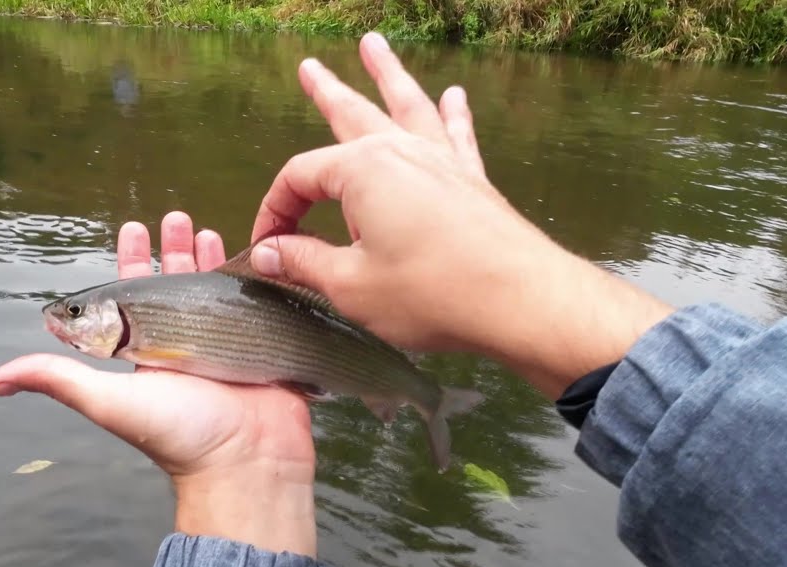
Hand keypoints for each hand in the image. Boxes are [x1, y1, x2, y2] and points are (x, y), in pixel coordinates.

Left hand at [0, 212, 318, 556]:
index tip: (132, 228)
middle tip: (173, 217)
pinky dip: (249, 279)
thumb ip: (59, 380)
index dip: (132, 261)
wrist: (247, 463)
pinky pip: (253, 305)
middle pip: (175, 286)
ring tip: (206, 228)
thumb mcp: (109, 402)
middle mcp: (183, 347)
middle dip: (173, 250)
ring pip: (213, 291)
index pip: (134, 297)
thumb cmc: (178, 435)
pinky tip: (249, 255)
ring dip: (209, 258)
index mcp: (147, 354)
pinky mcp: (260, 348)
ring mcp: (224, 346)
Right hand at [247, 32, 672, 396]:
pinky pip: (457, 135)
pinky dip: (453, 115)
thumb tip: (268, 255)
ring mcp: (442, 161)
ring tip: (374, 45)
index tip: (267, 250)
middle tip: (308, 68)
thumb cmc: (431, 293)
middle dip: (328, 91)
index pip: (300, 178)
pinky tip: (454, 97)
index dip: (275, 212)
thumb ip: (304, 263)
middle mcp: (401, 152)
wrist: (520, 302)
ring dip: (388, 75)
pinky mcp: (472, 181)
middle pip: (352, 114)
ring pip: (407, 106)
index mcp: (362, 170)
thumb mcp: (351, 285)